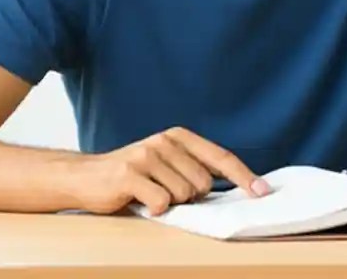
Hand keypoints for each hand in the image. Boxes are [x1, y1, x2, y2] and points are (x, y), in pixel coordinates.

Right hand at [64, 127, 269, 215]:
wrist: (84, 177)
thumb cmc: (133, 175)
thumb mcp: (167, 163)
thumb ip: (195, 168)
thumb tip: (237, 185)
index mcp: (179, 136)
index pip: (221, 157)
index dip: (244, 176)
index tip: (262, 192)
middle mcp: (165, 141)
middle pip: (202, 183)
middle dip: (189, 196)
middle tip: (164, 191)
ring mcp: (147, 155)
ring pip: (182, 195)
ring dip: (168, 203)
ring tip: (149, 193)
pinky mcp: (129, 174)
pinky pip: (161, 202)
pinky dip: (153, 209)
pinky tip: (140, 201)